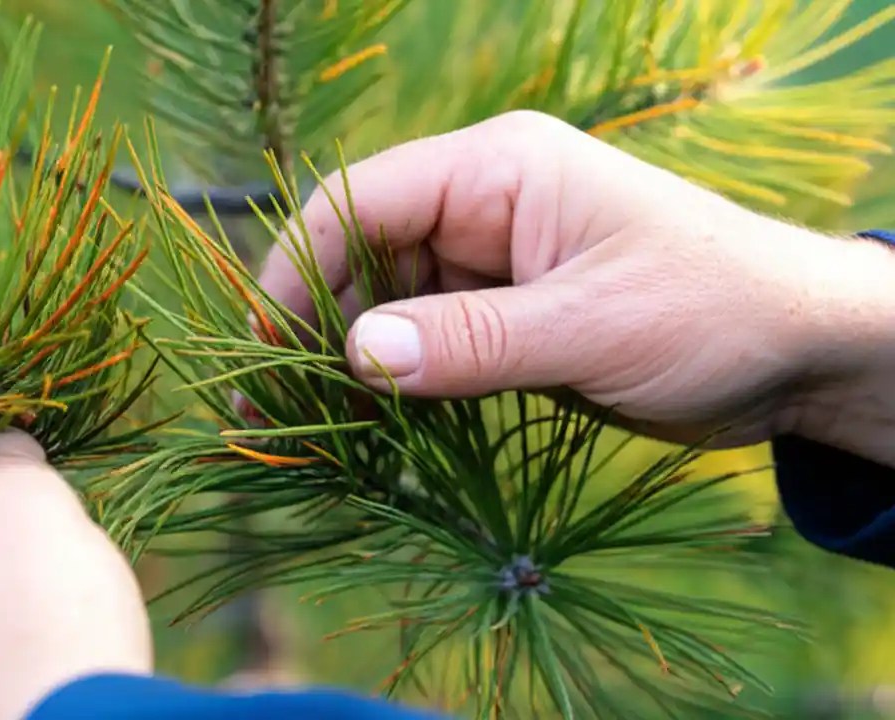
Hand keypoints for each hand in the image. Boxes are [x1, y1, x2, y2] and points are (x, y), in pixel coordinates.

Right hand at [258, 111, 894, 464]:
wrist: (798, 352)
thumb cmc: (712, 310)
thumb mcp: (589, 324)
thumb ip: (471, 342)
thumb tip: (355, 356)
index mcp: (497, 172)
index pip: (361, 202)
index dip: (298, 268)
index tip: (265, 346)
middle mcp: (482, 209)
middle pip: (361, 257)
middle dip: (314, 328)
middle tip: (274, 414)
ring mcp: (490, 267)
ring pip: (386, 308)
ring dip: (349, 366)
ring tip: (312, 434)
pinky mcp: (503, 320)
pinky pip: (425, 347)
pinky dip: (395, 387)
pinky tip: (369, 432)